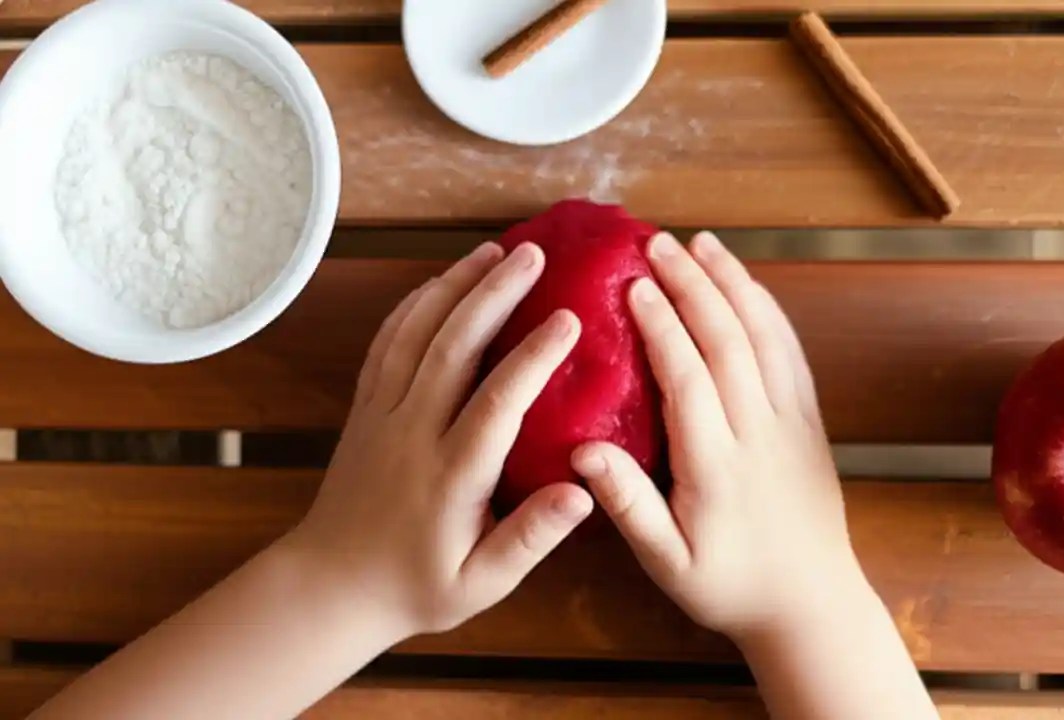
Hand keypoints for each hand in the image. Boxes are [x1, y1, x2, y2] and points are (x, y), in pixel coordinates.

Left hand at [286, 241, 593, 638]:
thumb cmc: (417, 588)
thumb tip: (583, 491)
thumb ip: (531, 537)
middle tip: (533, 254)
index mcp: (450, 476)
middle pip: (452, 348)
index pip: (497, 403)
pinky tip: (439, 282)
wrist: (331, 587)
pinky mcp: (365, 409)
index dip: (534, 357)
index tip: (569, 319)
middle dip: (494, 293)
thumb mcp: (482, 583)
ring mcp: (382, 415)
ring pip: (416, 334)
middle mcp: (412, 434)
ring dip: (454, 286)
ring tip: (492, 250)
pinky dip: (412, 306)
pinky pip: (386, 344)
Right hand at [571, 231, 864, 643]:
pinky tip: (748, 285)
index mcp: (716, 467)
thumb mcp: (668, 563)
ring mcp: (791, 423)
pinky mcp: (810, 422)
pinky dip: (769, 312)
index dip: (661, 327)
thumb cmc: (729, 586)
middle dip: (692, 285)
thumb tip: (582, 454)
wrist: (811, 603)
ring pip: (764, 337)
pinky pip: (791, 354)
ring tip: (702, 244)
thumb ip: (629, 506)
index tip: (634, 286)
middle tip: (658, 244)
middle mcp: (758, 434)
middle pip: (727, 342)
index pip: (688, 379)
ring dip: (733, 284)